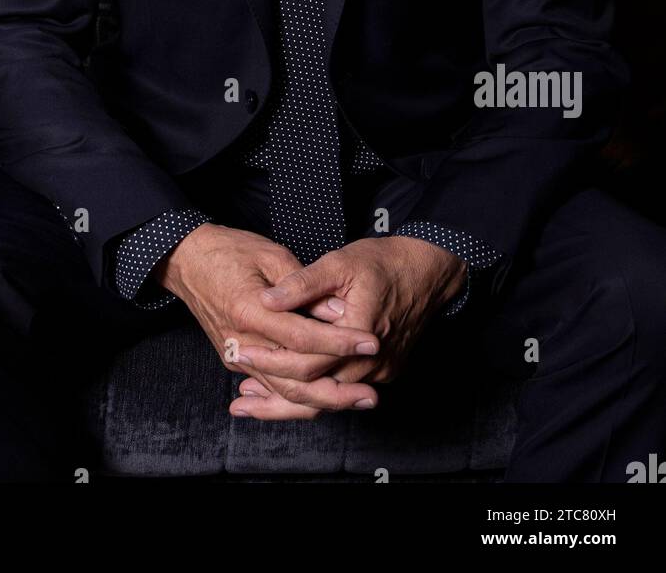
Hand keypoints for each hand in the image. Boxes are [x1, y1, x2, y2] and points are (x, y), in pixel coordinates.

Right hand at [157, 223, 382, 413]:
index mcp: (249, 311)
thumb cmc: (228, 251)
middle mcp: (242, 341)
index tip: (369, 342)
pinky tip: (324, 404)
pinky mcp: (236, 359)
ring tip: (356, 401)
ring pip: (283, 392)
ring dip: (322, 402)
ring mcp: (237, 355)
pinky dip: (296, 400)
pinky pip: (270, 388)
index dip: (338, 342)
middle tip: (371, 394)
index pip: (302, 338)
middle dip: (336, 390)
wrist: (186, 261)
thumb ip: (304, 286)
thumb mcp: (270, 255)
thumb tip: (339, 310)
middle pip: (294, 380)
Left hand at [229, 235, 466, 419]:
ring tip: (253, 403)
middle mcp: (373, 362)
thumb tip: (266, 299)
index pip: (308, 363)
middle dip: (275, 399)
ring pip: (331, 401)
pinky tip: (289, 390)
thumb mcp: (338, 263)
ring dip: (292, 403)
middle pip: (317, 395)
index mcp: (359, 334)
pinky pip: (345, 392)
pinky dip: (316, 394)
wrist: (426, 270)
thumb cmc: (382, 262)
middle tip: (239, 401)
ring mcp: (382, 372)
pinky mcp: (385, 372)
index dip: (271, 361)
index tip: (241, 354)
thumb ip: (302, 284)